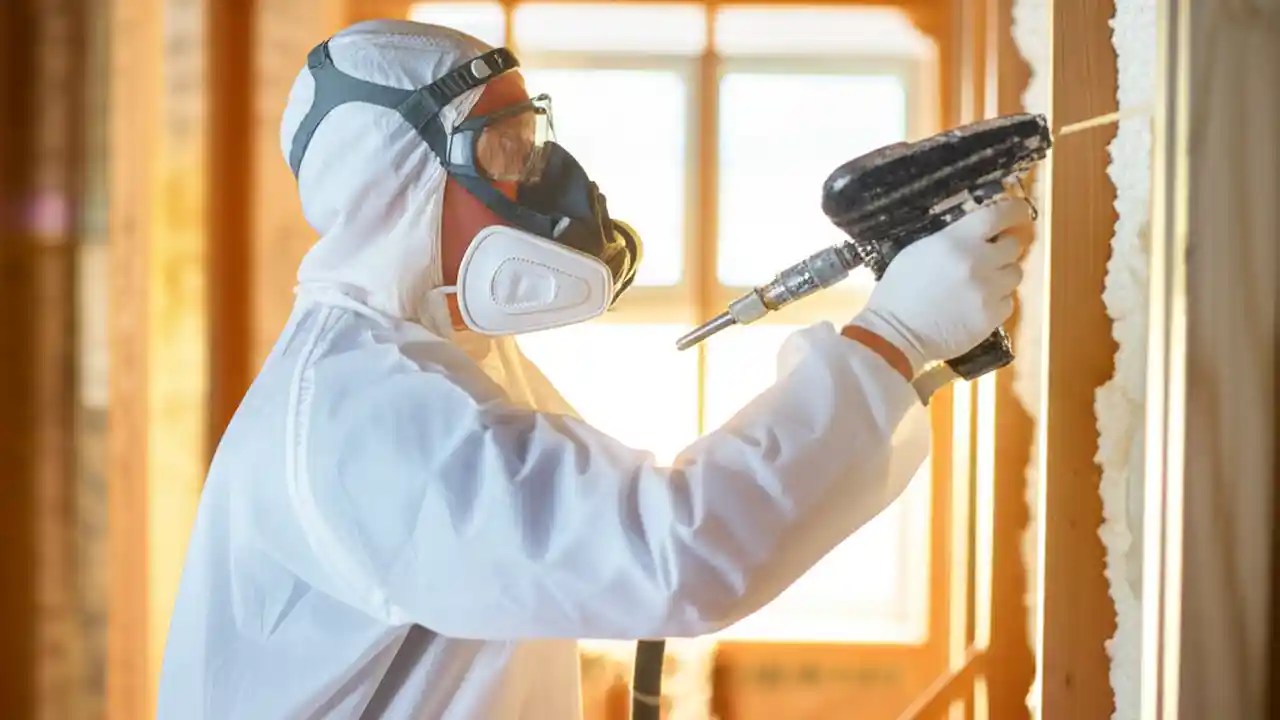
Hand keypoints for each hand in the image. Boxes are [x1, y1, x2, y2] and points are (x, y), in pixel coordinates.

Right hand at [848, 199, 1031, 374]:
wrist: (895, 335)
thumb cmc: (899, 291)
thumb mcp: (918, 251)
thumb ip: (952, 240)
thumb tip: (977, 235)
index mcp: (957, 241)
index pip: (1000, 214)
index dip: (1014, 210)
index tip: (1018, 212)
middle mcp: (979, 262)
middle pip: (1013, 246)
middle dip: (1002, 250)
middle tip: (988, 257)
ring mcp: (989, 291)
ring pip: (1015, 274)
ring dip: (1001, 276)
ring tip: (980, 285)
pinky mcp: (993, 317)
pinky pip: (1009, 301)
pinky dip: (997, 301)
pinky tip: (976, 306)